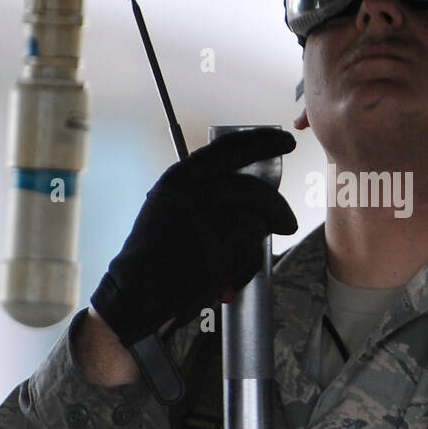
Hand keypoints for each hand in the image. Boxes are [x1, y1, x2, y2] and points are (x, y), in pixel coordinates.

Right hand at [90, 128, 297, 347]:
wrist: (139, 286)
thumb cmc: (156, 248)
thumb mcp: (170, 204)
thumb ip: (203, 189)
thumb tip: (250, 188)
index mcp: (180, 178)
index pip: (229, 149)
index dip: (262, 142)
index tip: (285, 141)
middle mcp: (194, 195)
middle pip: (252, 189)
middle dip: (277, 205)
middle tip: (289, 219)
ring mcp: (206, 224)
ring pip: (256, 219)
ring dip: (266, 233)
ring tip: (265, 246)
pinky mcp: (217, 253)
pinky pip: (250, 249)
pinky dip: (251, 258)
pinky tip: (239, 266)